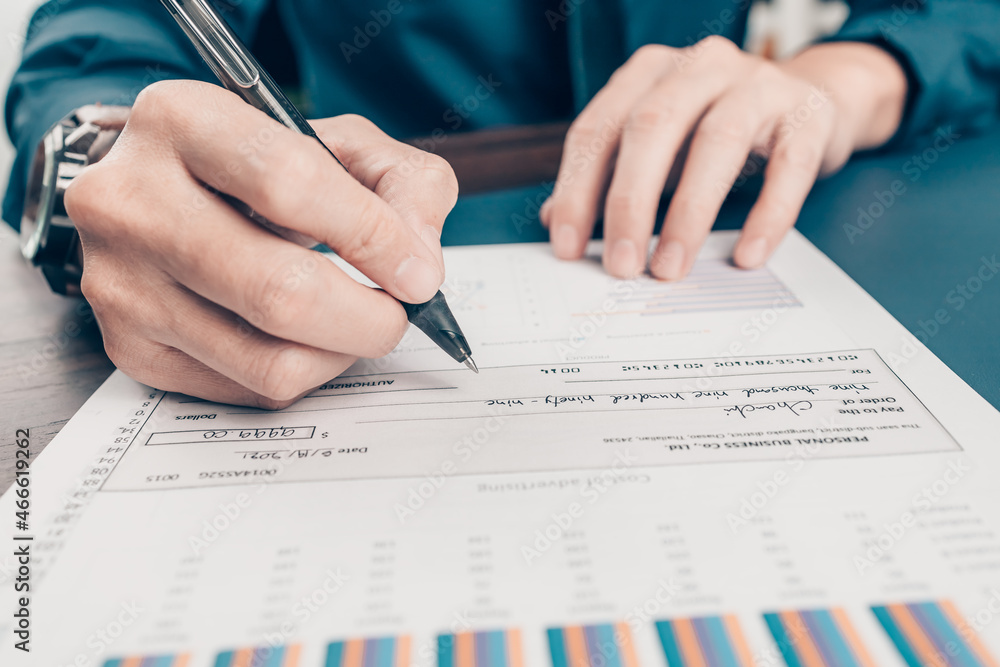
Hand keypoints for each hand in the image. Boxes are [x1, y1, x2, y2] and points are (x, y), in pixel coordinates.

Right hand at [65, 80, 457, 407]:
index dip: (373, 237)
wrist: (156, 196)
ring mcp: (120, 281)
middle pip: (280, 291)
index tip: (418, 273)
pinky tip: (303, 338)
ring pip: (270, 360)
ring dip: (340, 354)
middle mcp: (131, 200)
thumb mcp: (336, 144)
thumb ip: (400, 183)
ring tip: (353, 324)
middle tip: (396, 315)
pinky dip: (299, 372)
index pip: (290, 183)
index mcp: (182, 120)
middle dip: (369, 318)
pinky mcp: (127, 347)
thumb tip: (419, 263)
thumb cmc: (255, 168)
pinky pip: (247, 389)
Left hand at [541, 37, 906, 278]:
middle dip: (629, 202)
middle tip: (620, 264)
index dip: (577, 188)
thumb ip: (607, 177)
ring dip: (689, 213)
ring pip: (718, 141)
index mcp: (650, 72)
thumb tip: (555, 220)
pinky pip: (790, 165)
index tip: (567, 246)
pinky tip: (747, 255)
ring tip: (670, 266)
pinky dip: (767, 214)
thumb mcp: (657, 147)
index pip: (599, 128)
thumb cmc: (715, 129)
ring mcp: (758, 84)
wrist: (809, 101)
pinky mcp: (808, 115)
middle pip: (652, 126)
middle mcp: (700, 66)